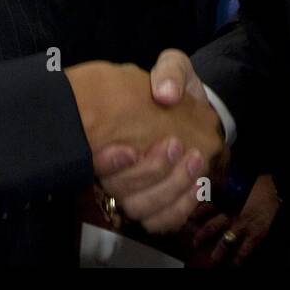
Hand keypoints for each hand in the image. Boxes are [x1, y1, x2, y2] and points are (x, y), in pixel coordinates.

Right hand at [66, 62, 222, 232]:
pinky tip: (198, 185)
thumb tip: (165, 94)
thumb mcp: (174, 68)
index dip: (106, 164)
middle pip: (119, 190)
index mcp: (106, 137)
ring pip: (140, 209)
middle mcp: (114, 170)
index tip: (129, 150)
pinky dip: (180, 207)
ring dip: (168, 189)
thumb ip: (169, 73)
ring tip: (194, 161)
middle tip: (176, 145)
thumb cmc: (175, 90)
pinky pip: (160, 221)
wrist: (197, 111)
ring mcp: (134, 191)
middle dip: (149, 172)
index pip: (92, 163)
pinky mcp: (156, 206)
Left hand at [191, 173, 279, 265]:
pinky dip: (240, 257)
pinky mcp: (257, 233)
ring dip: (220, 250)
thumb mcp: (233, 186)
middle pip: (213, 225)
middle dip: (203, 235)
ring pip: (227, 239)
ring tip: (213, 259)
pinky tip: (236, 264)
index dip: (196, 215)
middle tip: (195, 243)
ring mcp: (244, 224)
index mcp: (226, 200)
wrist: (274, 187)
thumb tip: (203, 193)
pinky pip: (246, 248)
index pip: (205, 207)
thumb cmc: (253, 185)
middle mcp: (232, 213)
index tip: (188, 220)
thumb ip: (219, 191)